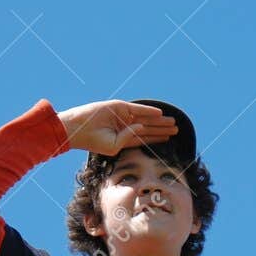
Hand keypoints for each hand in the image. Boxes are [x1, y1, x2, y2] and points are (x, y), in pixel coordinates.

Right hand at [57, 100, 178, 155]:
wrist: (78, 129)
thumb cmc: (93, 142)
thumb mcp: (114, 147)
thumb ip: (129, 138)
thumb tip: (142, 128)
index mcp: (124, 139)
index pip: (145, 138)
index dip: (157, 138)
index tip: (169, 138)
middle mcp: (125, 127)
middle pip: (148, 128)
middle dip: (162, 129)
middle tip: (177, 130)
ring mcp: (122, 116)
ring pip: (145, 118)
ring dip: (159, 121)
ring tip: (173, 123)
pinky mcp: (118, 107)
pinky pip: (137, 109)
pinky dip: (148, 111)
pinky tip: (160, 113)